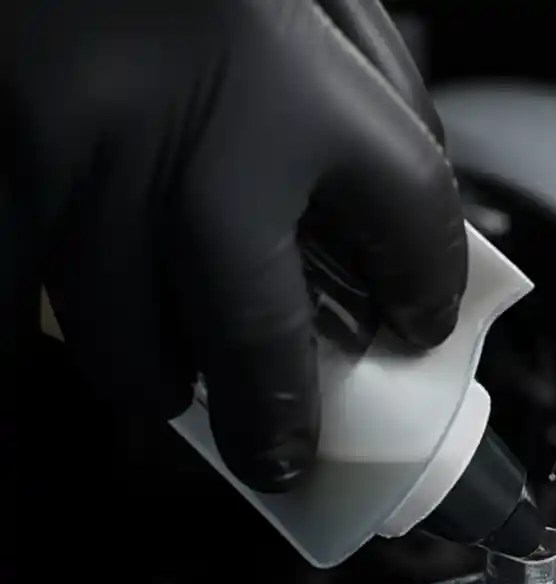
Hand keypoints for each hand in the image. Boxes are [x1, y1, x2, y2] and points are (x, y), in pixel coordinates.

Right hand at [0, 0, 464, 489]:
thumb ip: (370, 82)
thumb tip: (406, 196)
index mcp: (291, 71)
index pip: (409, 217)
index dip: (428, 289)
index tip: (419, 321)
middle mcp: (185, 132)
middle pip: (256, 335)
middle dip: (276, 420)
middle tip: (284, 453)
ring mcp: (71, 159)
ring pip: (126, 343)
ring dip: (165, 383)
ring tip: (186, 386)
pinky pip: (22, 298)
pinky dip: (61, 328)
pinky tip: (94, 320)